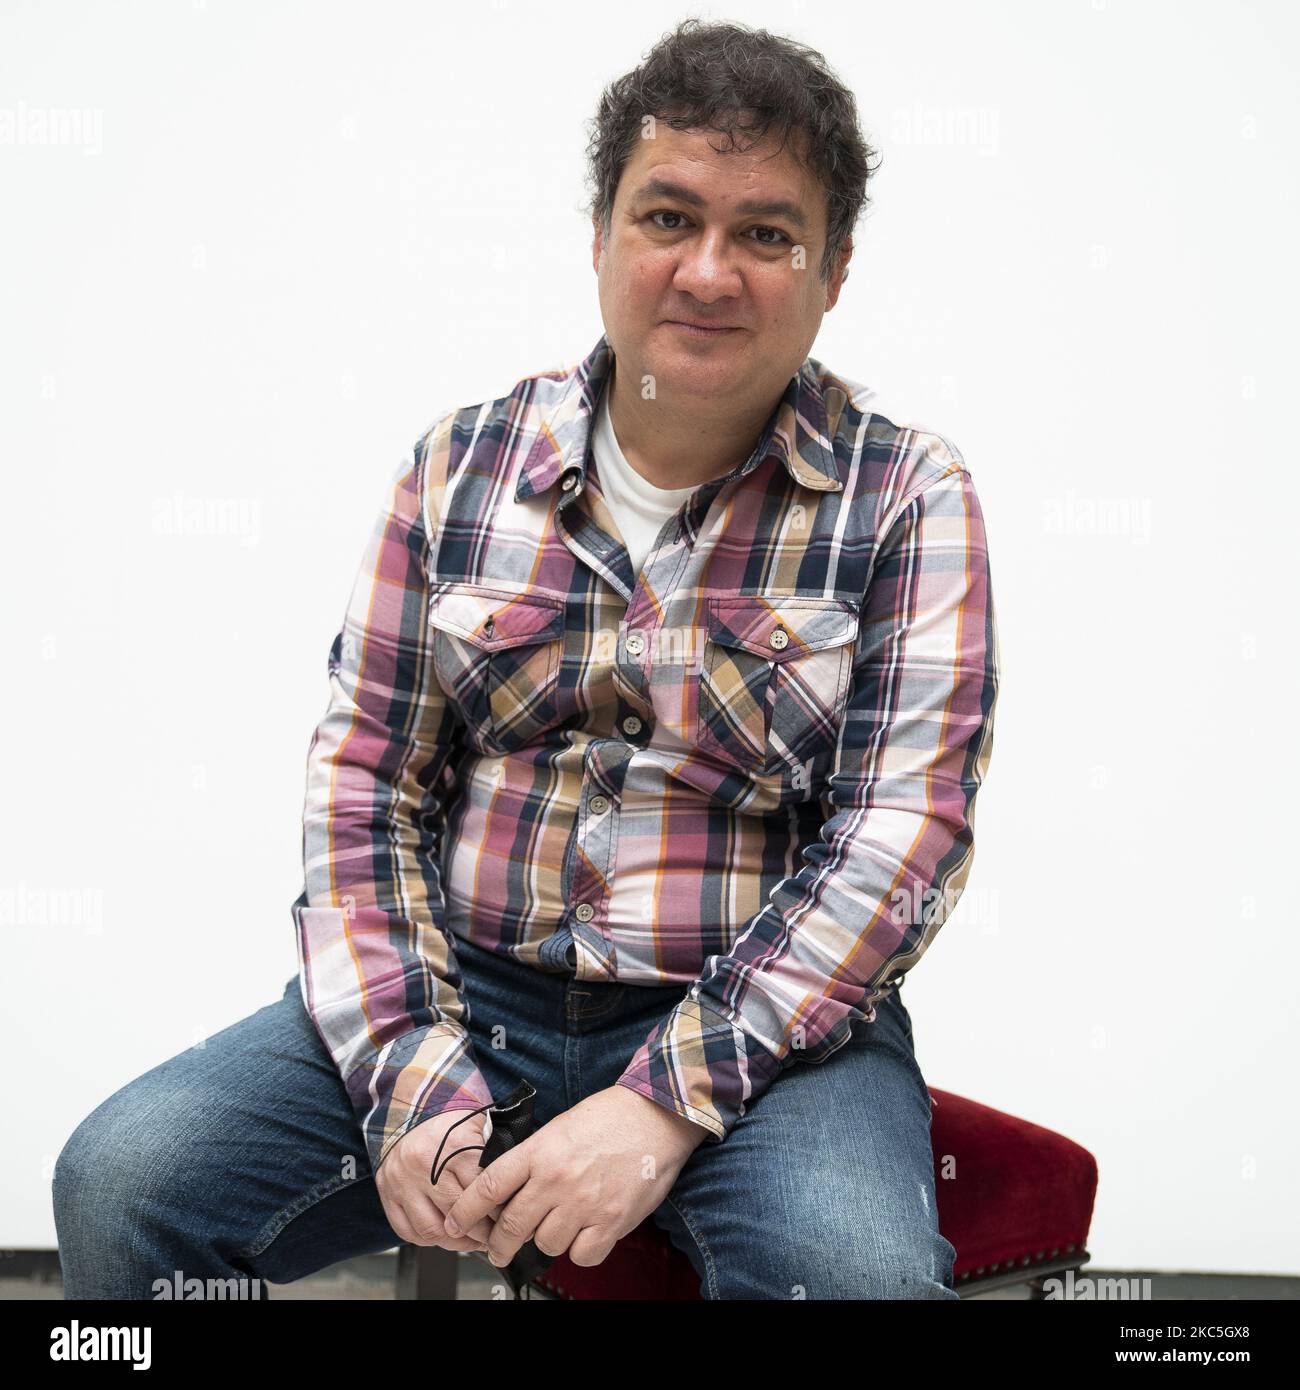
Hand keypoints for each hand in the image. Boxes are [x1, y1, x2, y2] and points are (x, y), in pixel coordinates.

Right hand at [375, 1107, 503, 1253]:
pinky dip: (428, 1240)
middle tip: (494, 1236)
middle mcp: (424, 1164)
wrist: (411, 1111)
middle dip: (480, 1232)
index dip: (499, 1210)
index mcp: (453, 1146)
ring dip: (455, 1242)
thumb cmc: (450, 1123)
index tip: (509, 1218)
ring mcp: (403, 1181)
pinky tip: (444, 1235)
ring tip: (471, 1240)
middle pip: (458, 1214)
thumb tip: (513, 1190)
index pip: (481, 1191)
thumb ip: (493, 1155)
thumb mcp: (478, 1127)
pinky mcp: (387, 1193)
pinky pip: (408, 1231)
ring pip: (432, 1230)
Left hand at [442, 1084, 708, 1269]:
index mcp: (539, 1151)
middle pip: (511, 1225)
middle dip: (498, 1244)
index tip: (454, 1223)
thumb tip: (513, 1187)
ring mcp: (583, 1203)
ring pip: (546, 1243)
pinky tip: (585, 1234)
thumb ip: (535, 1157)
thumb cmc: (611, 1116)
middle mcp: (556, 1179)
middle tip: (496, 1250)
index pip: (488, 1186)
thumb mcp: (560, 1126)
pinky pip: (582, 1255)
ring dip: (547, 1241)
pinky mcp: (611, 1221)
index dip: (464, 1210)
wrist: (657, 1116)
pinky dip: (581, 1250)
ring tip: (556, 1229)